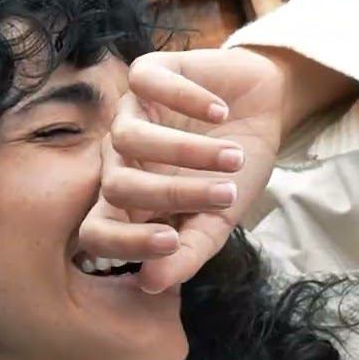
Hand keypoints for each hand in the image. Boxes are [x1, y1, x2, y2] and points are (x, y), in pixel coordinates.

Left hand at [80, 48, 284, 292]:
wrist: (262, 108)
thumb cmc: (232, 171)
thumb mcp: (219, 219)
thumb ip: (187, 253)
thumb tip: (150, 284)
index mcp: (127, 201)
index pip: (96, 231)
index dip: (122, 243)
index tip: (170, 243)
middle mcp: (118, 158)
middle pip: (116, 186)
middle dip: (174, 194)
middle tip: (226, 197)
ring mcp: (129, 114)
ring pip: (128, 137)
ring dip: (185, 151)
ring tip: (232, 159)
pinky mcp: (148, 75)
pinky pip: (146, 84)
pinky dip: (185, 99)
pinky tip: (219, 112)